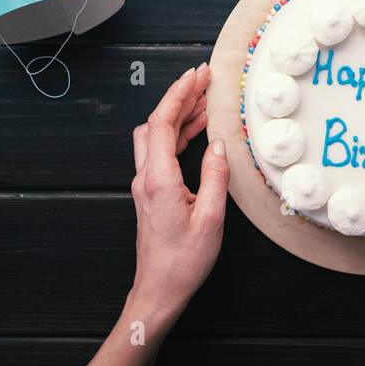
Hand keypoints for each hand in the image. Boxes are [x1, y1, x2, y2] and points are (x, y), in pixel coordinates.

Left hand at [79, 64, 227, 365]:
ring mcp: (146, 186)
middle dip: (179, 98)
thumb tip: (218, 146)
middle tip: (203, 80)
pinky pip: (161, 153)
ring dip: (179, 116)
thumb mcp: (211, 218)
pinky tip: (197, 133)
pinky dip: (178, 135)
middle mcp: (146, 178)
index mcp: (158, 179)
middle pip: (156, 124)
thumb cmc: (183, 261)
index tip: (196, 75)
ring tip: (205, 102)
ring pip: (156, 137)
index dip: (179, 94)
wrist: (158, 290)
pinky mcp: (151, 194)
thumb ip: (215, 176)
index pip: (162, 122)